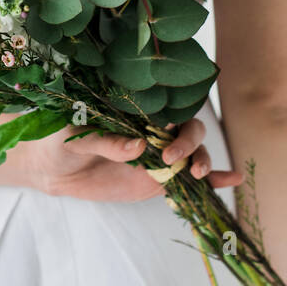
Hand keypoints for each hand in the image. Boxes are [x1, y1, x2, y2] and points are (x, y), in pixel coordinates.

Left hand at [22, 116, 244, 202]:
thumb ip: (105, 141)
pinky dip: (214, 178)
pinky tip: (233, 179)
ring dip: (203, 160)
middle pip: (188, 127)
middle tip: (171, 158)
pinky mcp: (159, 180)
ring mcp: (159, 154)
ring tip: (197, 174)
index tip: (166, 130)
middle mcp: (153, 129)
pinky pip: (190, 179)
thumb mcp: (75, 136)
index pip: (168, 105)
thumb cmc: (60, 140)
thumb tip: (137, 145)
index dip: (176, 115)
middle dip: (188, 141)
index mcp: (135, 109)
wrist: (53, 169)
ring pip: (194, 152)